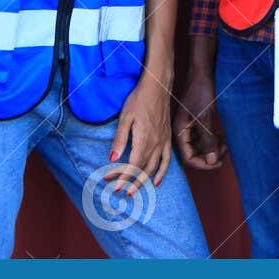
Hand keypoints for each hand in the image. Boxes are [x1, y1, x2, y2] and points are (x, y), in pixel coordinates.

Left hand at [105, 76, 172, 196]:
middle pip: (143, 168)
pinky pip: (167, 159)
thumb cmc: (139, 99)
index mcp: (144, 139)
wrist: (158, 86)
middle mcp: (155, 143)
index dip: (123, 177)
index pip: (133, 165)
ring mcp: (163, 141)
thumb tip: (111, 159)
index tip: (113, 185)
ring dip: (144, 181)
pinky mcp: (167, 137)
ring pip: (155, 167)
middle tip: (119, 192)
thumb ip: (119, 140)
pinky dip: (162, 171)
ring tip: (134, 191)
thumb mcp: (125, 118)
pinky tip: (157, 180)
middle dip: (130, 182)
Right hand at [174, 61, 226, 169]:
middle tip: (225, 152)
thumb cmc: (200, 92)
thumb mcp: (205, 117)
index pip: (188, 157)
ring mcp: (190, 126)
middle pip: (194, 153)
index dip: (203, 163)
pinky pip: (204, 136)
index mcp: (180, 132)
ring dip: (213, 148)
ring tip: (226, 144)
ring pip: (201, 145)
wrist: (202, 72)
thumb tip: (212, 161)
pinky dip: (213, 139)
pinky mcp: (198, 121)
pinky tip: (223, 138)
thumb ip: (207, 140)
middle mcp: (183, 131)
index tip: (218, 162)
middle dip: (209, 156)